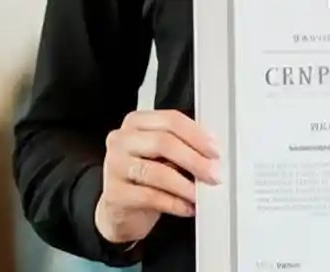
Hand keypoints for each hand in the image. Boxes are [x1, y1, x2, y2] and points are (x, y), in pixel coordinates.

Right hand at [95, 109, 221, 245]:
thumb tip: (212, 155)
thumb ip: (182, 147)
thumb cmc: (144, 178)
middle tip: (213, 173)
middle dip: (194, 159)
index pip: (170, 120)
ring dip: (185, 185)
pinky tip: (187, 207)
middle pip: (163, 142)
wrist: (120, 210)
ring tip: (200, 193)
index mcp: (136, 122)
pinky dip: (174, 203)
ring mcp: (115, 166)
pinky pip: (150, 197)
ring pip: (156, 172)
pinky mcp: (115, 194)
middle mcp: (121, 140)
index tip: (215, 150)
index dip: (196, 135)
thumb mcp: (161, 156)